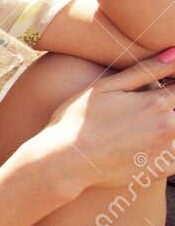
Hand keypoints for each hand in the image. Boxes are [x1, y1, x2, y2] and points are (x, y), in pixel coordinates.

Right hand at [20, 48, 174, 192]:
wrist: (63, 162)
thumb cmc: (77, 120)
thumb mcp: (105, 88)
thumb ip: (144, 70)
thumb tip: (174, 53)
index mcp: (156, 103)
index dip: (169, 87)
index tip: (149, 94)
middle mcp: (168, 127)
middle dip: (165, 109)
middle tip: (131, 116)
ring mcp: (165, 152)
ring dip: (165, 130)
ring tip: (132, 132)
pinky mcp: (159, 172)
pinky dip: (165, 152)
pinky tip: (139, 149)